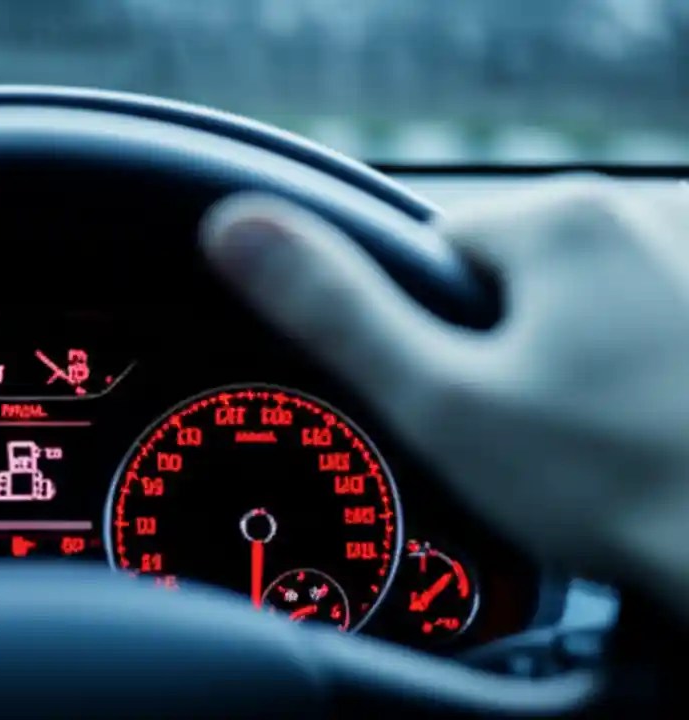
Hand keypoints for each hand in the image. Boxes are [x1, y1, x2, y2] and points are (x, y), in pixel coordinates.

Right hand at [201, 180, 688, 615]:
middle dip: (502, 352)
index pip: (435, 252)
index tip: (467, 402)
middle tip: (532, 435)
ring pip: (581, 303)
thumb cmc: (614, 484)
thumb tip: (234, 226)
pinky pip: (641, 319)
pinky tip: (645, 426)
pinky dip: (629, 367)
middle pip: (513, 278)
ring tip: (594, 439)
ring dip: (570, 359)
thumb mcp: (442, 404)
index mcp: (564, 219)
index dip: (428, 337)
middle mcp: (650, 212)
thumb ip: (335, 313)